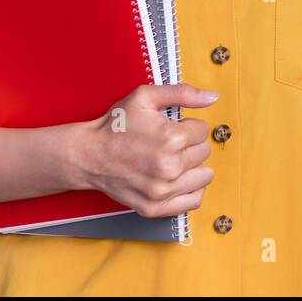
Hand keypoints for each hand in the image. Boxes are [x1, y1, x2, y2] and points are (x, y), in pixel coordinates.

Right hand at [73, 83, 217, 218]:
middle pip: (204, 152)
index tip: (172, 127)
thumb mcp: (146, 97)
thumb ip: (183, 93)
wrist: (89, 155)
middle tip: (167, 143)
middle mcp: (170, 168)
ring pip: (204, 176)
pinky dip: (190, 189)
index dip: (188, 125)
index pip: (203, 131)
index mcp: (171, 139)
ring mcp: (162, 191)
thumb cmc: (116, 126)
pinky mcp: (156, 207)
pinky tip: (178, 178)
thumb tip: (212, 97)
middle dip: (190, 144)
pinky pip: (193, 201)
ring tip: (173, 160)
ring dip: (192, 166)